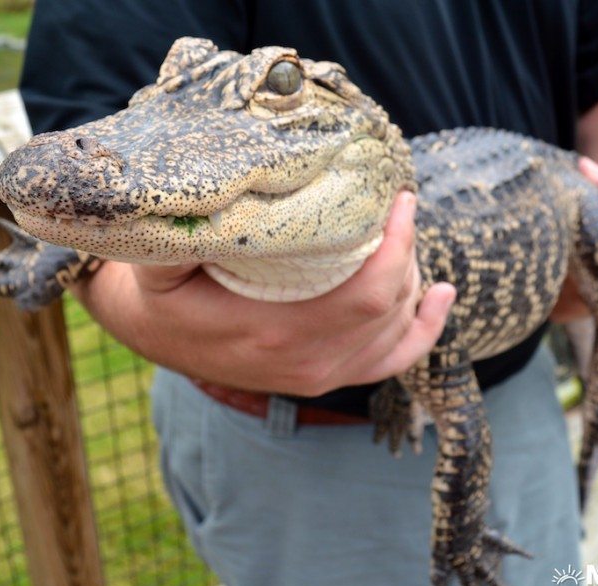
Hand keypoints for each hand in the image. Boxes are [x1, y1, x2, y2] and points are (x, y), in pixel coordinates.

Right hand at [72, 191, 455, 395]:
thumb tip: (213, 195)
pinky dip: (423, 330)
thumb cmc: (162, 294)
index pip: (366, 293)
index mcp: (274, 334)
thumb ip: (180, 237)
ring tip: (403, 232)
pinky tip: (441, 296)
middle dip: (405, 251)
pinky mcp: (326, 377)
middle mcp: (307, 362)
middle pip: (388, 305)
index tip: (399, 199)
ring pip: (395, 328)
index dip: (396, 246)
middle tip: (397, 205)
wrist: (157, 336)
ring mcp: (320, 374)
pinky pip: (391, 360)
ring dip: (411, 278)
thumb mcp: (156, 264)